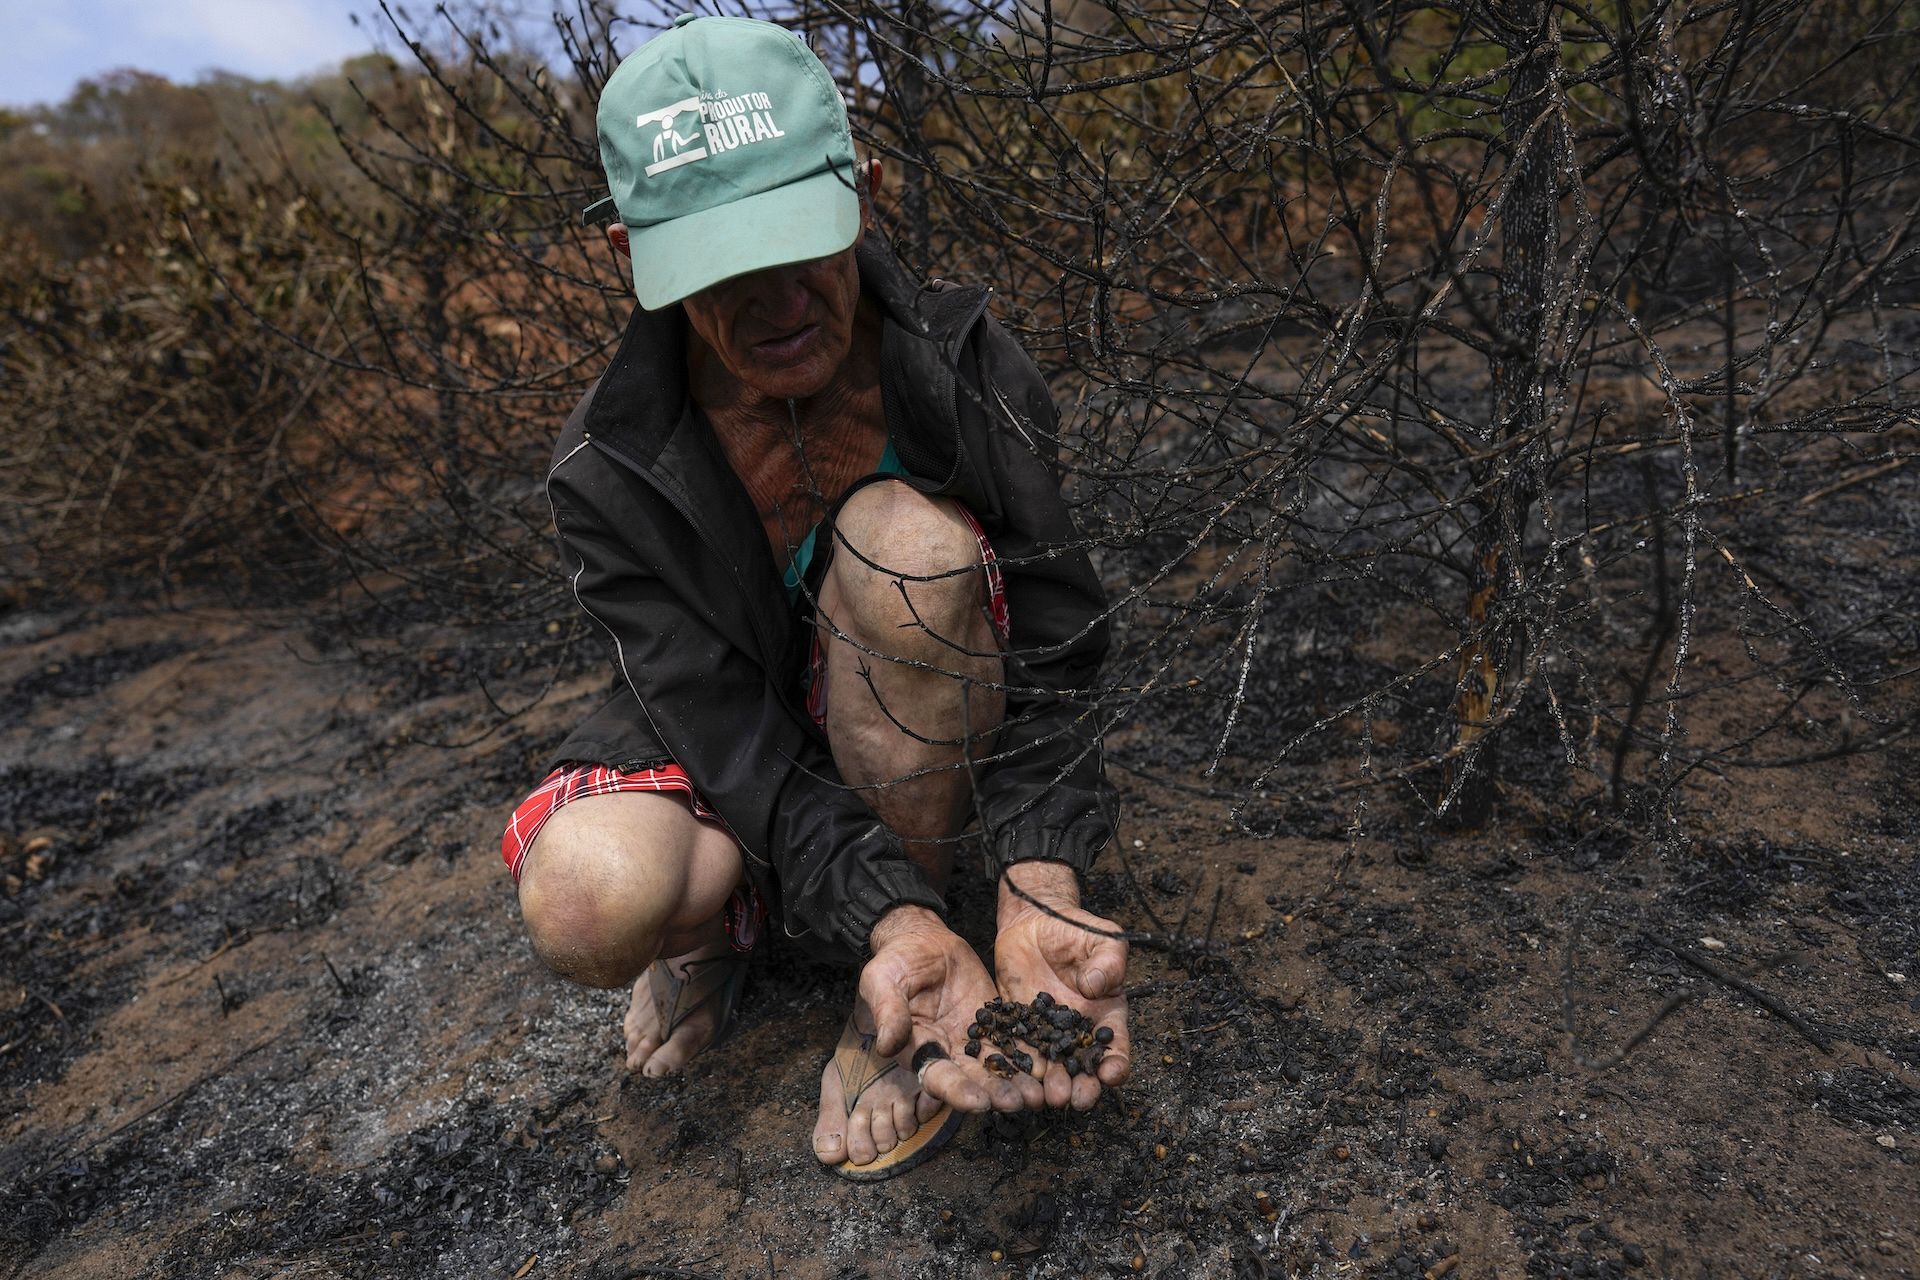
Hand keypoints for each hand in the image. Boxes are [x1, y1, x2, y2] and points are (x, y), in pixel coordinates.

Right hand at [860, 906, 1039, 1112]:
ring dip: (1017, 1081)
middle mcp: (948, 1052)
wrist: (922, 940)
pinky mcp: (994, 1023)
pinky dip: (1030, 1054)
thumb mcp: (883, 980)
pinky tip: (1049, 1063)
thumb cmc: (896, 960)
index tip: (979, 1103)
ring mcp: (973, 1039)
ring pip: (997, 1066)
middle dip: (996, 1093)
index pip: (938, 1078)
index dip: (958, 1092)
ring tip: (1039, 1092)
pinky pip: (1013, 1041)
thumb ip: (888, 1011)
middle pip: (973, 1080)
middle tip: (1019, 1102)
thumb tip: (887, 1045)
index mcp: (918, 1049)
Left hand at [993, 861, 1131, 1110]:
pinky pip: (1017, 1050)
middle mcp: (1077, 1031)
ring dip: (1050, 1086)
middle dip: (1082, 1087)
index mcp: (1105, 1015)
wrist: (1034, 921)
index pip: (1115, 1047)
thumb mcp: (1103, 938)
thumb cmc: (1075, 928)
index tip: (1111, 1075)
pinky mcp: (1018, 1026)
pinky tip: (1014, 1080)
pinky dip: (1017, 1068)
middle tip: (1075, 1099)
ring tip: (1047, 1098)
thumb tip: (1096, 987)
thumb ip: (1109, 961)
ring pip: (1050, 1067)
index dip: (1116, 1065)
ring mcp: (1046, 1032)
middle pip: (1083, 1068)